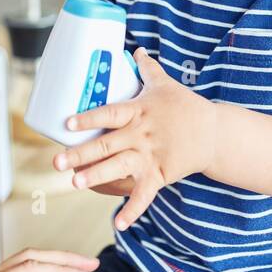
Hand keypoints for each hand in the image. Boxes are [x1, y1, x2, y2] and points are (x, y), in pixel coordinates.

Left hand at [53, 47, 218, 229]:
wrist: (215, 133)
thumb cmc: (186, 107)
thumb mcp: (165, 84)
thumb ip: (147, 68)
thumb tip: (136, 47)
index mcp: (139, 111)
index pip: (110, 112)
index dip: (88, 118)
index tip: (66, 123)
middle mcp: (141, 135)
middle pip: (107, 144)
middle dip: (80, 153)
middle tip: (56, 161)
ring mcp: (150, 156)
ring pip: (119, 168)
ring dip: (97, 176)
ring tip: (74, 183)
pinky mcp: (160, 175)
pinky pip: (144, 195)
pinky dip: (132, 210)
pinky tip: (117, 223)